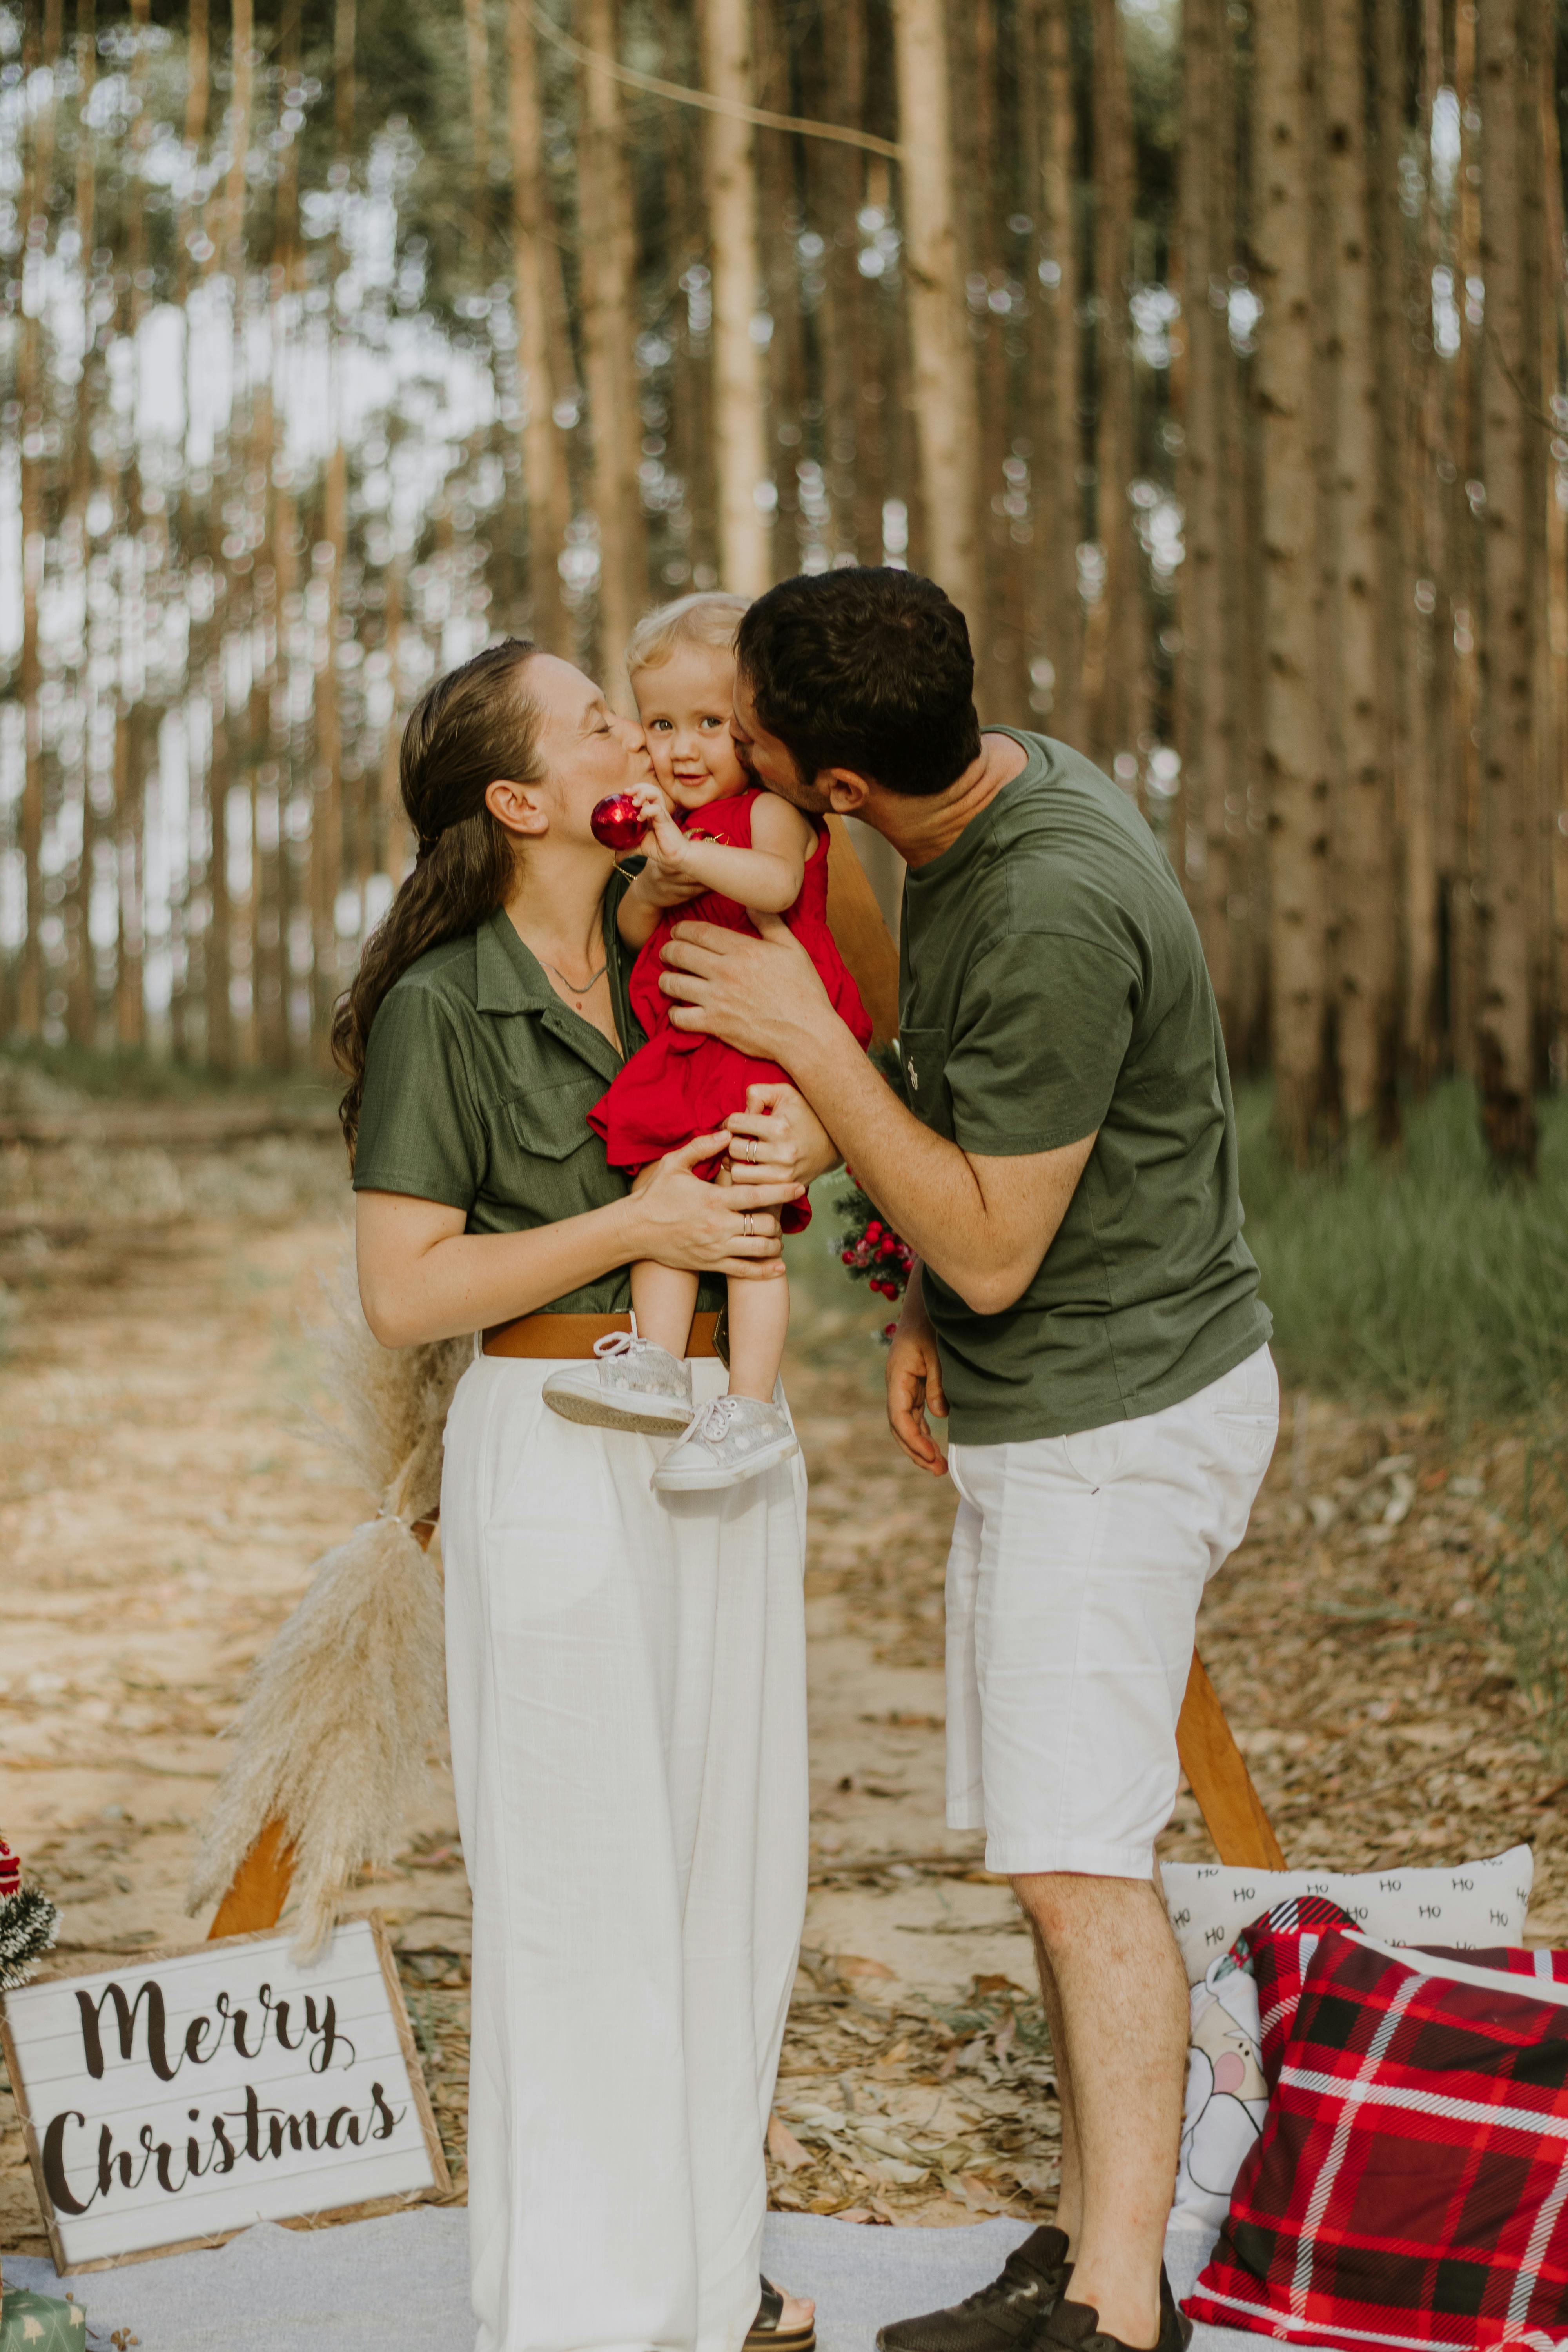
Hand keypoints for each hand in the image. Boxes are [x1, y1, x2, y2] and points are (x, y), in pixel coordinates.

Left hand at [623, 787, 705, 908]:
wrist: (675, 857)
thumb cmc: (660, 849)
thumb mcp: (639, 846)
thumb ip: (628, 847)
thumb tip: (616, 855)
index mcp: (651, 812)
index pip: (645, 792)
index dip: (634, 790)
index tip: (623, 794)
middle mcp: (657, 810)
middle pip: (651, 788)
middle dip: (638, 786)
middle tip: (626, 792)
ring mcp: (662, 814)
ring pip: (656, 793)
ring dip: (643, 793)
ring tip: (634, 802)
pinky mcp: (665, 821)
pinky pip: (657, 809)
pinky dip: (647, 810)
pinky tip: (640, 819)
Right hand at [628, 1130, 802, 1280]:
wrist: (634, 1230)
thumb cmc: (655, 1195)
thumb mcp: (674, 1164)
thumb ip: (702, 1146)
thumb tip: (728, 1132)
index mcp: (713, 1199)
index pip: (757, 1195)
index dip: (782, 1191)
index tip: (799, 1187)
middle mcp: (719, 1226)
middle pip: (765, 1225)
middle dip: (779, 1219)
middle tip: (781, 1213)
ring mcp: (716, 1248)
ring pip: (760, 1249)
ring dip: (775, 1243)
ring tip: (776, 1234)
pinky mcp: (711, 1264)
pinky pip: (745, 1271)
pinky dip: (765, 1271)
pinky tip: (779, 1266)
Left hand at [660, 913, 834, 1062]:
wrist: (806, 1033)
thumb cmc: (804, 991)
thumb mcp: (793, 949)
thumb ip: (770, 923)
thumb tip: (751, 903)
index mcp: (743, 950)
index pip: (699, 932)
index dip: (681, 929)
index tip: (677, 931)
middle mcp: (725, 972)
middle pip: (680, 954)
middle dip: (668, 950)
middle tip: (667, 951)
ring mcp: (717, 999)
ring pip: (673, 984)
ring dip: (665, 980)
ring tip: (666, 979)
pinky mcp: (714, 1024)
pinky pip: (680, 1018)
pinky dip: (673, 1014)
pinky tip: (677, 1010)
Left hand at [723, 1083, 840, 1191]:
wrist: (834, 1141)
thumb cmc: (806, 1113)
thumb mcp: (784, 1093)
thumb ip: (758, 1093)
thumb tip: (742, 1111)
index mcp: (779, 1127)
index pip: (735, 1123)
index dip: (731, 1121)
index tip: (736, 1123)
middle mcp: (781, 1153)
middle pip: (733, 1149)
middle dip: (733, 1141)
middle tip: (740, 1138)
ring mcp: (783, 1174)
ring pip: (737, 1172)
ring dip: (737, 1163)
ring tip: (744, 1154)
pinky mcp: (785, 1187)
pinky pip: (751, 1187)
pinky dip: (747, 1178)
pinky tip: (752, 1168)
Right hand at [886, 1272, 947, 1475]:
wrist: (928, 1302)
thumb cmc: (933, 1324)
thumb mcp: (938, 1353)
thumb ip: (938, 1384)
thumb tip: (940, 1414)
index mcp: (898, 1376)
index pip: (899, 1418)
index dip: (914, 1440)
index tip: (931, 1456)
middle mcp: (896, 1383)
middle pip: (899, 1426)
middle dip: (916, 1450)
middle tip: (938, 1470)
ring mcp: (903, 1384)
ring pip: (905, 1422)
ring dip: (919, 1443)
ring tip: (938, 1465)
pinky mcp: (912, 1383)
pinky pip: (913, 1412)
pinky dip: (922, 1429)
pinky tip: (933, 1442)